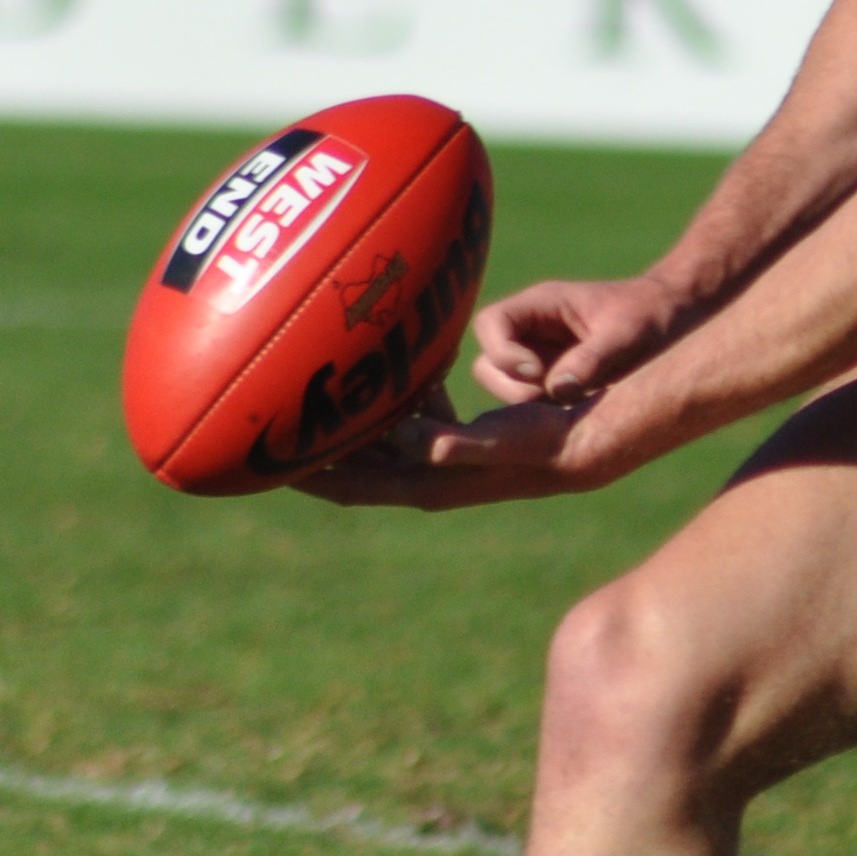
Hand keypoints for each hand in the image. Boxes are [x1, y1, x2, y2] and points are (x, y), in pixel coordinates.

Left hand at [294, 386, 618, 510]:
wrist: (594, 440)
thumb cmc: (556, 440)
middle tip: (270, 415)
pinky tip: (386, 370)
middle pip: (352, 463)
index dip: (307, 474)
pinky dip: (386, 400)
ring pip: (375, 439)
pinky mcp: (454, 433)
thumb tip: (407, 440)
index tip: (262, 459)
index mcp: (428, 481)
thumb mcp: (509, 440)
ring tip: (313, 390)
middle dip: (312, 446)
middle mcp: (425, 472)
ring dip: (347, 421)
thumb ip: (459, 445)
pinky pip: (405, 415)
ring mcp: (438, 454)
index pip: (352, 484)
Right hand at [468, 274, 695, 404]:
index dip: (503, 353)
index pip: (491, 324)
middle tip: (557, 399)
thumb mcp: (628, 333)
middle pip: (488, 364)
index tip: (539, 373)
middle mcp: (532, 332)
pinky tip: (579, 414)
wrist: (677, 318)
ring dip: (531, 406)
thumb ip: (592, 358)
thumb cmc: (652, 314)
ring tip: (574, 406)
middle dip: (513, 388)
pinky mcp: (554, 384)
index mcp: (542, 305)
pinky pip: (532, 405)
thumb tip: (557, 390)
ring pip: (505, 389)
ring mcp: (539, 360)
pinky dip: (547, 416)